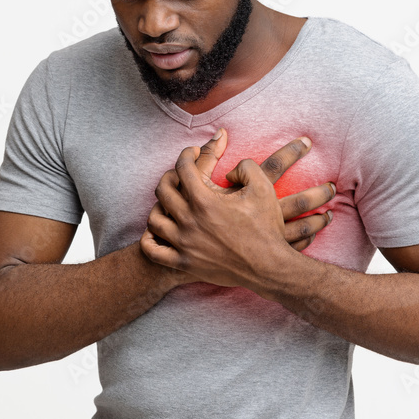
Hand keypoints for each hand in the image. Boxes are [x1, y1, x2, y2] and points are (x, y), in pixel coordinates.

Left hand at [140, 129, 334, 286]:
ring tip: (171, 203)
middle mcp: (188, 221)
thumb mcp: (263, 187)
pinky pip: (152, 250)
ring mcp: (183, 244)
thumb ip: (245, 167)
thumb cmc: (267, 226)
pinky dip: (149, 239)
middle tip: (181, 175)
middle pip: (162, 190)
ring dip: (159, 206)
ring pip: (154, 219)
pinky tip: (159, 231)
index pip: (183, 168)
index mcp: (204, 201)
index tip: (193, 152)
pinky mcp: (184, 262)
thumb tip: (228, 170)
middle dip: (170, 176)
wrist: (270, 266)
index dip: (187, 154)